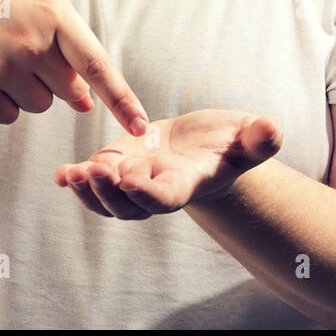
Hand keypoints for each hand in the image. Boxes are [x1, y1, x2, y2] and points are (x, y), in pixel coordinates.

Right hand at [0, 0, 148, 134]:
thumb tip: (86, 105)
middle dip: (57, 81)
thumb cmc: (5, 4)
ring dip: (28, 91)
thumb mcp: (44, 8)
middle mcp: (28, 41)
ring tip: (4, 55)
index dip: (122, 100)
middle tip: (27, 49)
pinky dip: (2, 103)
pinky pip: (8, 117)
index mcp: (55, 16)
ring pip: (39, 107)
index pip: (97, 66)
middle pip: (70, 94)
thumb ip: (72, 51)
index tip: (142, 128)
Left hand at [53, 109, 282, 218]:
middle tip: (92, 171)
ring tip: (72, 173)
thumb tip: (273, 130)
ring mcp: (135, 182)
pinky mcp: (118, 168)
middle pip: (129, 206)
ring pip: (107, 201)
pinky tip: (62, 172)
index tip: (132, 179)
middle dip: (108, 193)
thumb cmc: (230, 143)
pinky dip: (76, 182)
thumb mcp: (247, 136)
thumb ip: (258, 138)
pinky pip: (94, 185)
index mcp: (186, 184)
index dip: (148, 193)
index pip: (166, 198)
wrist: (206, 147)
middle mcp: (157, 190)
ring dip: (88, 190)